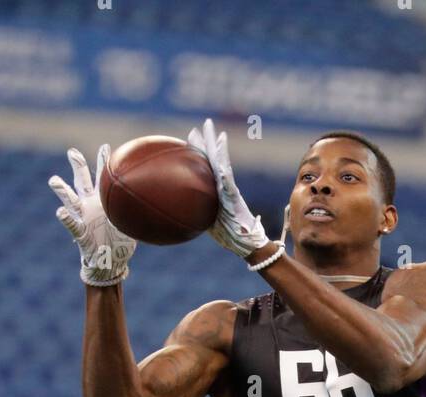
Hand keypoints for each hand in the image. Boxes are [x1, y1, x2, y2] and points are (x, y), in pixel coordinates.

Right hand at [48, 146, 136, 286]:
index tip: (106, 147)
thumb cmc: (119, 243)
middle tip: (72, 152)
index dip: (103, 162)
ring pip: (71, 201)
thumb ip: (138, 212)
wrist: (109, 264)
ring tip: (54, 180)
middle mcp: (89, 205)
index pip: (102, 177)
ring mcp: (83, 218)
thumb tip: (158, 201)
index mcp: (102, 200)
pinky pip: (72, 225)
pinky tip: (60, 211)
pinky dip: (66, 218)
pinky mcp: (80, 234)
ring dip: (62, 191)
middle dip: (77, 166)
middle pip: (81, 181)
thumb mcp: (131, 224)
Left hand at [187, 118, 270, 258]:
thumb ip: (196, 211)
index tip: (191, 135)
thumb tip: (178, 210)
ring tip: (217, 135)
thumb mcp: (206, 221)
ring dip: (220, 151)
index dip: (199, 149)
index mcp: (216, 189)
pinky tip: (223, 165)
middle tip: (205, 123)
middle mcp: (224, 187)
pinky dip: (226, 175)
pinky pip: (229, 186)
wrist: (247, 244)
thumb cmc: (229, 235)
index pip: (205, 165)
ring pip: (224, 167)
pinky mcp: (236, 201)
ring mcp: (230, 192)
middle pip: (215, 159)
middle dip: (210, 140)